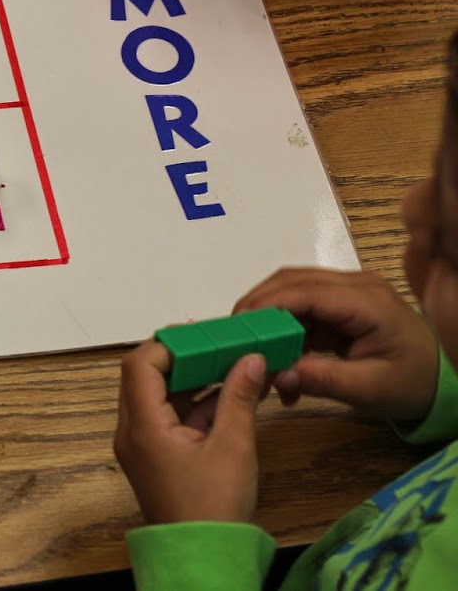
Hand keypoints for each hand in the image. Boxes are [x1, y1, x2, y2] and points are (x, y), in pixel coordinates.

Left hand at [114, 343, 266, 524]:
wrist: (204, 558)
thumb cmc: (214, 507)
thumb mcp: (233, 447)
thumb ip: (239, 398)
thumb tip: (251, 358)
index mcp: (142, 425)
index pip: (141, 364)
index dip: (170, 344)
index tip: (204, 336)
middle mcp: (132, 431)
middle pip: (146, 377)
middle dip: (183, 358)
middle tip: (220, 346)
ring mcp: (142, 444)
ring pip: (159, 397)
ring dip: (192, 380)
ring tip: (231, 364)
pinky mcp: (156, 456)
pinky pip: (169, 418)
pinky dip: (195, 404)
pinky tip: (229, 395)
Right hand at [234, 267, 439, 422]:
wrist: (442, 381)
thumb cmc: (412, 383)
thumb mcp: (370, 389)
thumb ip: (324, 379)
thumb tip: (278, 374)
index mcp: (367, 301)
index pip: (304, 291)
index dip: (265, 305)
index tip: (237, 329)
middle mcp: (355, 285)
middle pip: (291, 282)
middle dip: (257, 309)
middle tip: (235, 340)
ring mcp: (347, 292)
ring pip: (290, 292)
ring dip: (268, 321)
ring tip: (257, 355)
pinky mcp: (340, 304)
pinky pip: (301, 309)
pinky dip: (284, 332)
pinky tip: (282, 361)